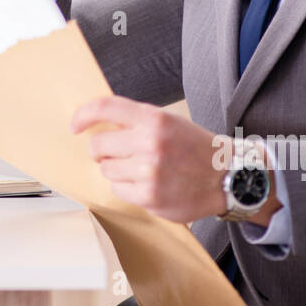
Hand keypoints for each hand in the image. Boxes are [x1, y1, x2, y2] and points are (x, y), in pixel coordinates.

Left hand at [70, 95, 232, 224]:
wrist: (229, 176)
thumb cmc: (197, 148)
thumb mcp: (169, 122)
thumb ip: (135, 121)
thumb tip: (96, 124)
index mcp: (154, 119)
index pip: (104, 109)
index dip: (83, 116)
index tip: (75, 125)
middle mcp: (150, 144)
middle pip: (97, 146)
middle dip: (101, 150)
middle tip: (114, 153)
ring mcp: (148, 173)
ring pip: (106, 170)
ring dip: (116, 169)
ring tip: (140, 168)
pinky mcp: (149, 197)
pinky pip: (118, 190)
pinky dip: (127, 187)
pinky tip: (147, 183)